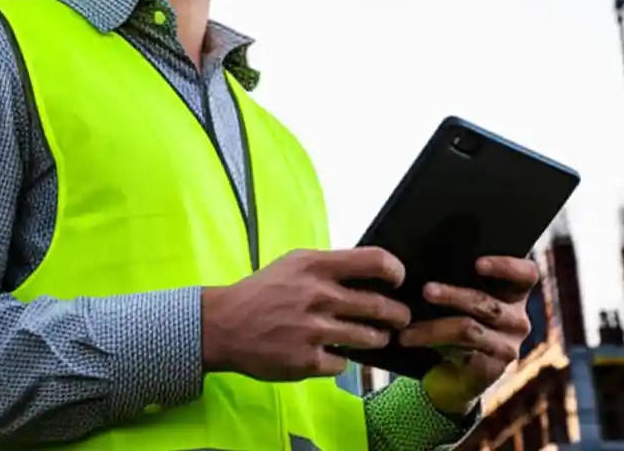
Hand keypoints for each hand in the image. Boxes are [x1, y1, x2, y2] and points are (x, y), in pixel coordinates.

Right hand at [201, 247, 412, 380]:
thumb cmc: (262, 292)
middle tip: (399, 318)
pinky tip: (331, 353)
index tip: (398, 281)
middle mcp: (319, 297)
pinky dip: (341, 359)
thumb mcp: (294, 265)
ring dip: (377, 338)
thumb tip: (370, 274)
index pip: (375, 261)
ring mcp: (314, 331)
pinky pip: (343, 363)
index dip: (395, 271)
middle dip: (397, 314)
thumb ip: (329, 267)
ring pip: (368, 338)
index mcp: (316, 267)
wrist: (224, 325)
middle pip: (379, 306)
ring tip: (375, 337)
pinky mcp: (307, 361)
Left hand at [399, 256, 539, 413]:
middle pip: (488, 304)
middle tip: (426, 290)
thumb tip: (425, 255)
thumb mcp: (466, 296)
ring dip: (433, 326)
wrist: (460, 369)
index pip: (527, 274)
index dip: (507, 267)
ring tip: (406, 323)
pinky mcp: (494, 367)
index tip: (477, 263)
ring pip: (469, 330)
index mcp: (516, 294)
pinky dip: (431, 343)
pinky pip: (462, 353)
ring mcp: (509, 346)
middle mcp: (519, 320)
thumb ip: (459, 278)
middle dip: (453, 295)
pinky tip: (409, 338)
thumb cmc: (459, 318)